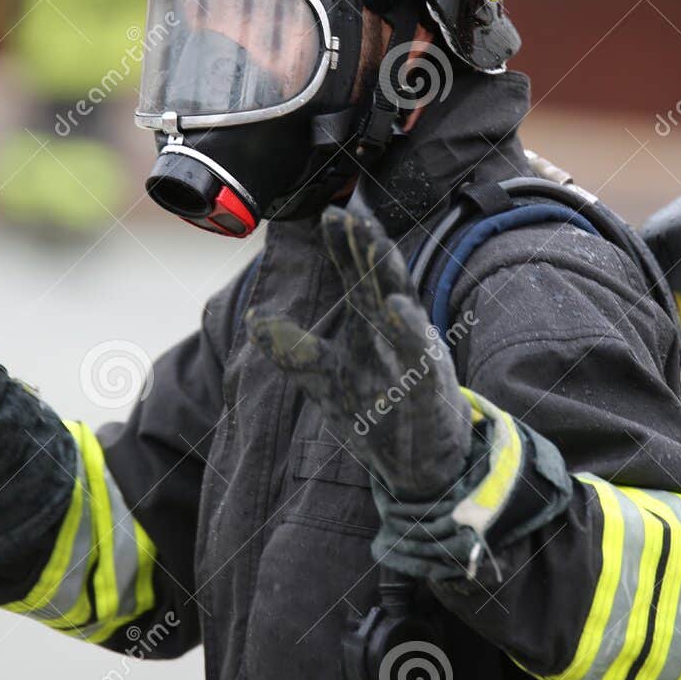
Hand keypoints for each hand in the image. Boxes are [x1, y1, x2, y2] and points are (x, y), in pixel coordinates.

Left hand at [246, 205, 471, 504]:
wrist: (424, 467)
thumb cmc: (381, 415)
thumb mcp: (328, 382)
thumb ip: (294, 351)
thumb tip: (253, 320)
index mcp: (374, 328)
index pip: (358, 279)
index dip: (344, 247)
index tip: (328, 212)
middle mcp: (396, 334)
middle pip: (380, 280)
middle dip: (365, 245)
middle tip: (348, 212)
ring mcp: (414, 358)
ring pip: (402, 305)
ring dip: (387, 272)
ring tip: (373, 240)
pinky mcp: (427, 388)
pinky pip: (419, 356)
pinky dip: (410, 332)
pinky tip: (399, 309)